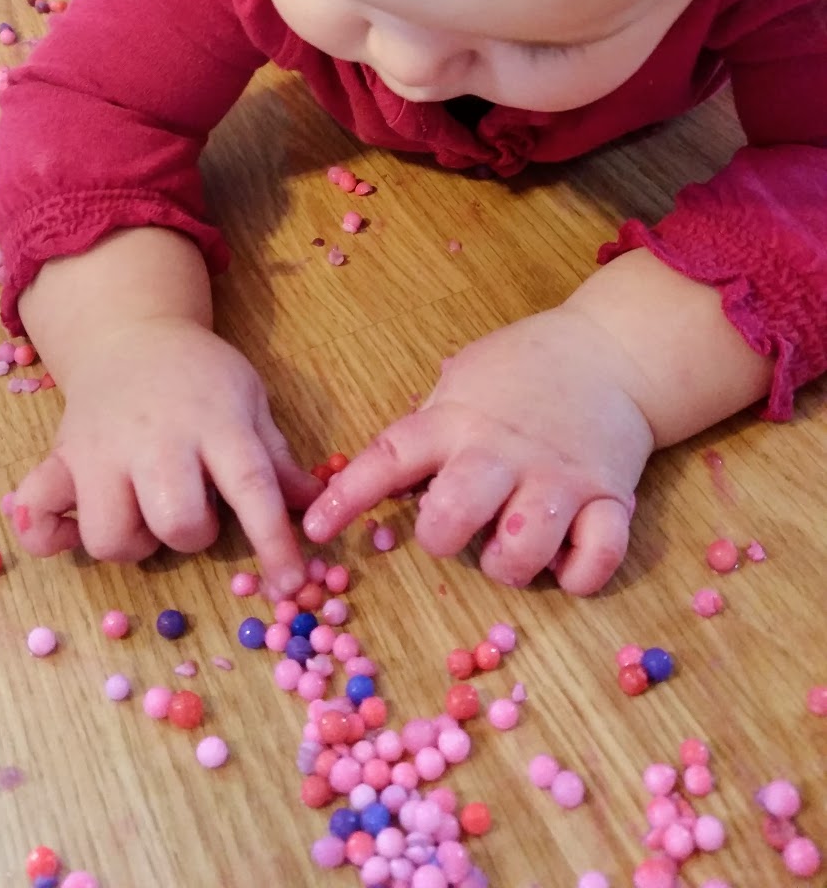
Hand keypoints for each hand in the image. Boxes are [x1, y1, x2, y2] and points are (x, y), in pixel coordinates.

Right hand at [13, 318, 317, 595]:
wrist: (129, 333)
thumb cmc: (200, 375)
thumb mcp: (249, 399)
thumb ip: (277, 457)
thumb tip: (314, 506)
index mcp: (214, 422)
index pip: (250, 486)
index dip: (273, 541)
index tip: (291, 585)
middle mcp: (156, 439)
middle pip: (175, 520)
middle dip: (192, 534)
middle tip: (196, 510)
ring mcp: (100, 450)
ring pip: (110, 535)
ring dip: (134, 542)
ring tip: (145, 514)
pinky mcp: (60, 458)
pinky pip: (38, 513)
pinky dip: (52, 534)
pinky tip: (75, 526)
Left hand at [303, 306, 653, 594]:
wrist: (611, 351)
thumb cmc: (525, 368)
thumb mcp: (464, 379)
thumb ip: (430, 426)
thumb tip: (382, 476)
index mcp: (456, 420)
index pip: (390, 457)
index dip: (349, 496)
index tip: (316, 529)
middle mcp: (503, 452)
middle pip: (452, 517)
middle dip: (440, 539)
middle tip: (452, 530)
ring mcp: (558, 477)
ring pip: (521, 550)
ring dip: (509, 566)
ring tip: (511, 549)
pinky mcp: (609, 496)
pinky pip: (597, 557)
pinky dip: (579, 574)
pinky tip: (567, 562)